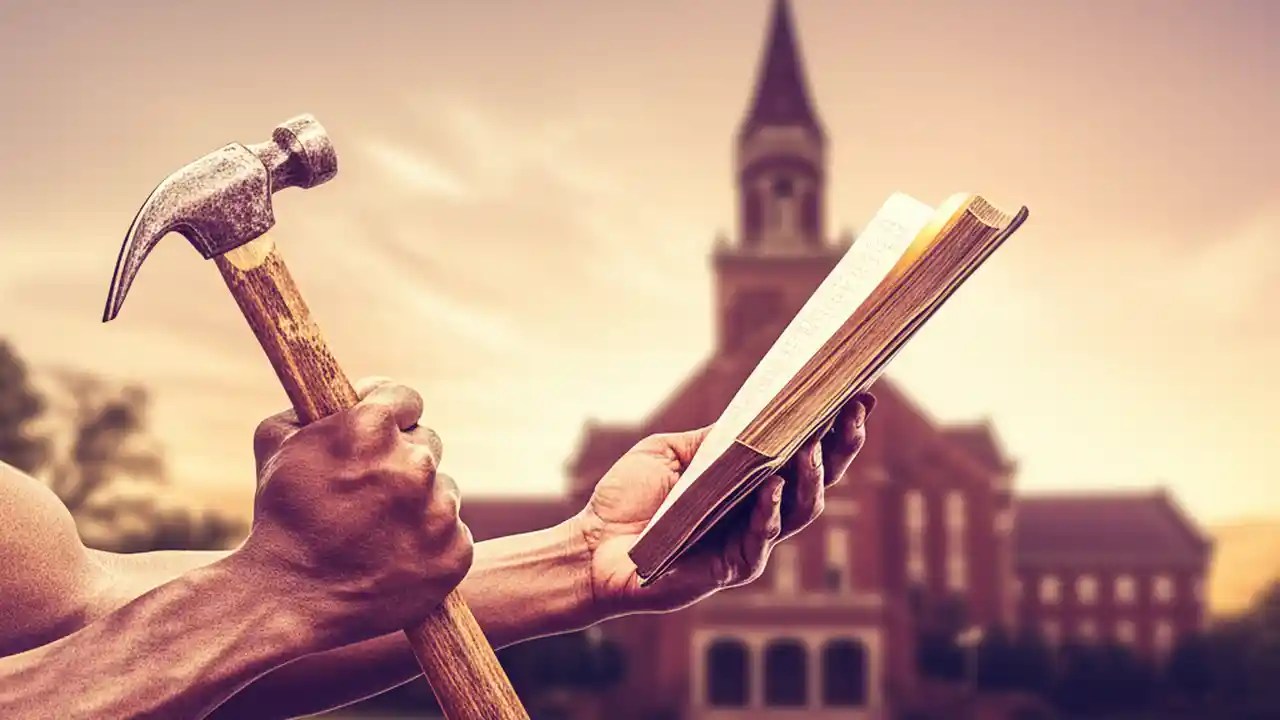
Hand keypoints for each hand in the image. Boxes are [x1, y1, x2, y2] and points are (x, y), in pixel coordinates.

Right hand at [239, 378, 472, 646]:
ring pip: (442, 491)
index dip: (391, 413)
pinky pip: (453, 534)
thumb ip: (311, 405)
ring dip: (418, 504)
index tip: (383, 429)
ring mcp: (438, 511)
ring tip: (377, 530)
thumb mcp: (274, 441)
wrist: (286, 600)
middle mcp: (413, 464)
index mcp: (372, 428)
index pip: (406, 399)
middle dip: (402, 460)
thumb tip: (345, 393)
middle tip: (372, 490)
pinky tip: (395, 556)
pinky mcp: (454, 553)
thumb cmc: (278, 518)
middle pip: (427, 444)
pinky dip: (431, 543)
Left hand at [573, 393, 874, 615]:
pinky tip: (773, 486)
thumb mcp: (673, 451)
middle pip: (817, 480)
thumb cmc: (629, 499)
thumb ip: (715, 436)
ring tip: (812, 445)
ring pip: (800, 510)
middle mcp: (759, 511)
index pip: (801, 452)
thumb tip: (758, 411)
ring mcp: (750, 541)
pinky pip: (762, 540)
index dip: (832, 427)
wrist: (592, 546)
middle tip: (852, 410)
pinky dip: (769, 512)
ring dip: (811, 476)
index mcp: (749, 482)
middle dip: (840, 446)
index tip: (856, 393)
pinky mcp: (733, 567)